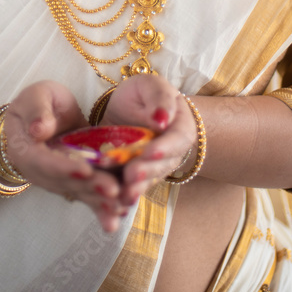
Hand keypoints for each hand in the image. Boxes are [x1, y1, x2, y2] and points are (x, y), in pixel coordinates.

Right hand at [3, 81, 129, 232]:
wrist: (42, 113)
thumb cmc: (37, 101)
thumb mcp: (35, 96)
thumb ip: (37, 111)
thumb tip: (38, 130)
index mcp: (23, 149)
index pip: (42, 162)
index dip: (63, 167)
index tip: (85, 169)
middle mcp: (37, 171)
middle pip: (63, 182)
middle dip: (89, 186)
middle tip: (113, 189)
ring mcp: (54, 179)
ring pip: (76, 191)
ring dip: (99, 200)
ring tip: (121, 203)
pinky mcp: (70, 182)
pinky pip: (85, 194)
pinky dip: (101, 206)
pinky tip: (118, 213)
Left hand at [102, 74, 197, 206]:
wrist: (132, 109)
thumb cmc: (145, 94)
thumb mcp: (151, 85)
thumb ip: (159, 98)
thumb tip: (161, 118)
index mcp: (180, 129)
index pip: (177, 140)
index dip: (164, 147)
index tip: (150, 150)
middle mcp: (169, 154)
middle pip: (161, 165)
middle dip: (146, 171)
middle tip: (130, 174)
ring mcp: (151, 168)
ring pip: (146, 181)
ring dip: (134, 189)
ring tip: (122, 195)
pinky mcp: (132, 177)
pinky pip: (128, 188)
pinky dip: (120, 197)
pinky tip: (111, 206)